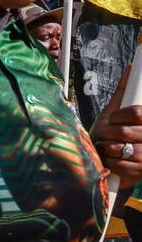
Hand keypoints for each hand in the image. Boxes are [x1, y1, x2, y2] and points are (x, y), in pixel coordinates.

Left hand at [91, 65, 141, 187]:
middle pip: (127, 132)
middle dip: (109, 133)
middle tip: (105, 135)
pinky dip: (109, 163)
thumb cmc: (109, 135)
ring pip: (123, 148)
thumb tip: (132, 68)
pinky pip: (122, 165)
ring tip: (106, 148)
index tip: (113, 119)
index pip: (138, 113)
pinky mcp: (140, 173)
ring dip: (107, 148)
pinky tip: (108, 161)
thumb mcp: (115, 112)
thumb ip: (125, 92)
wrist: (102, 162)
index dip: (122, 116)